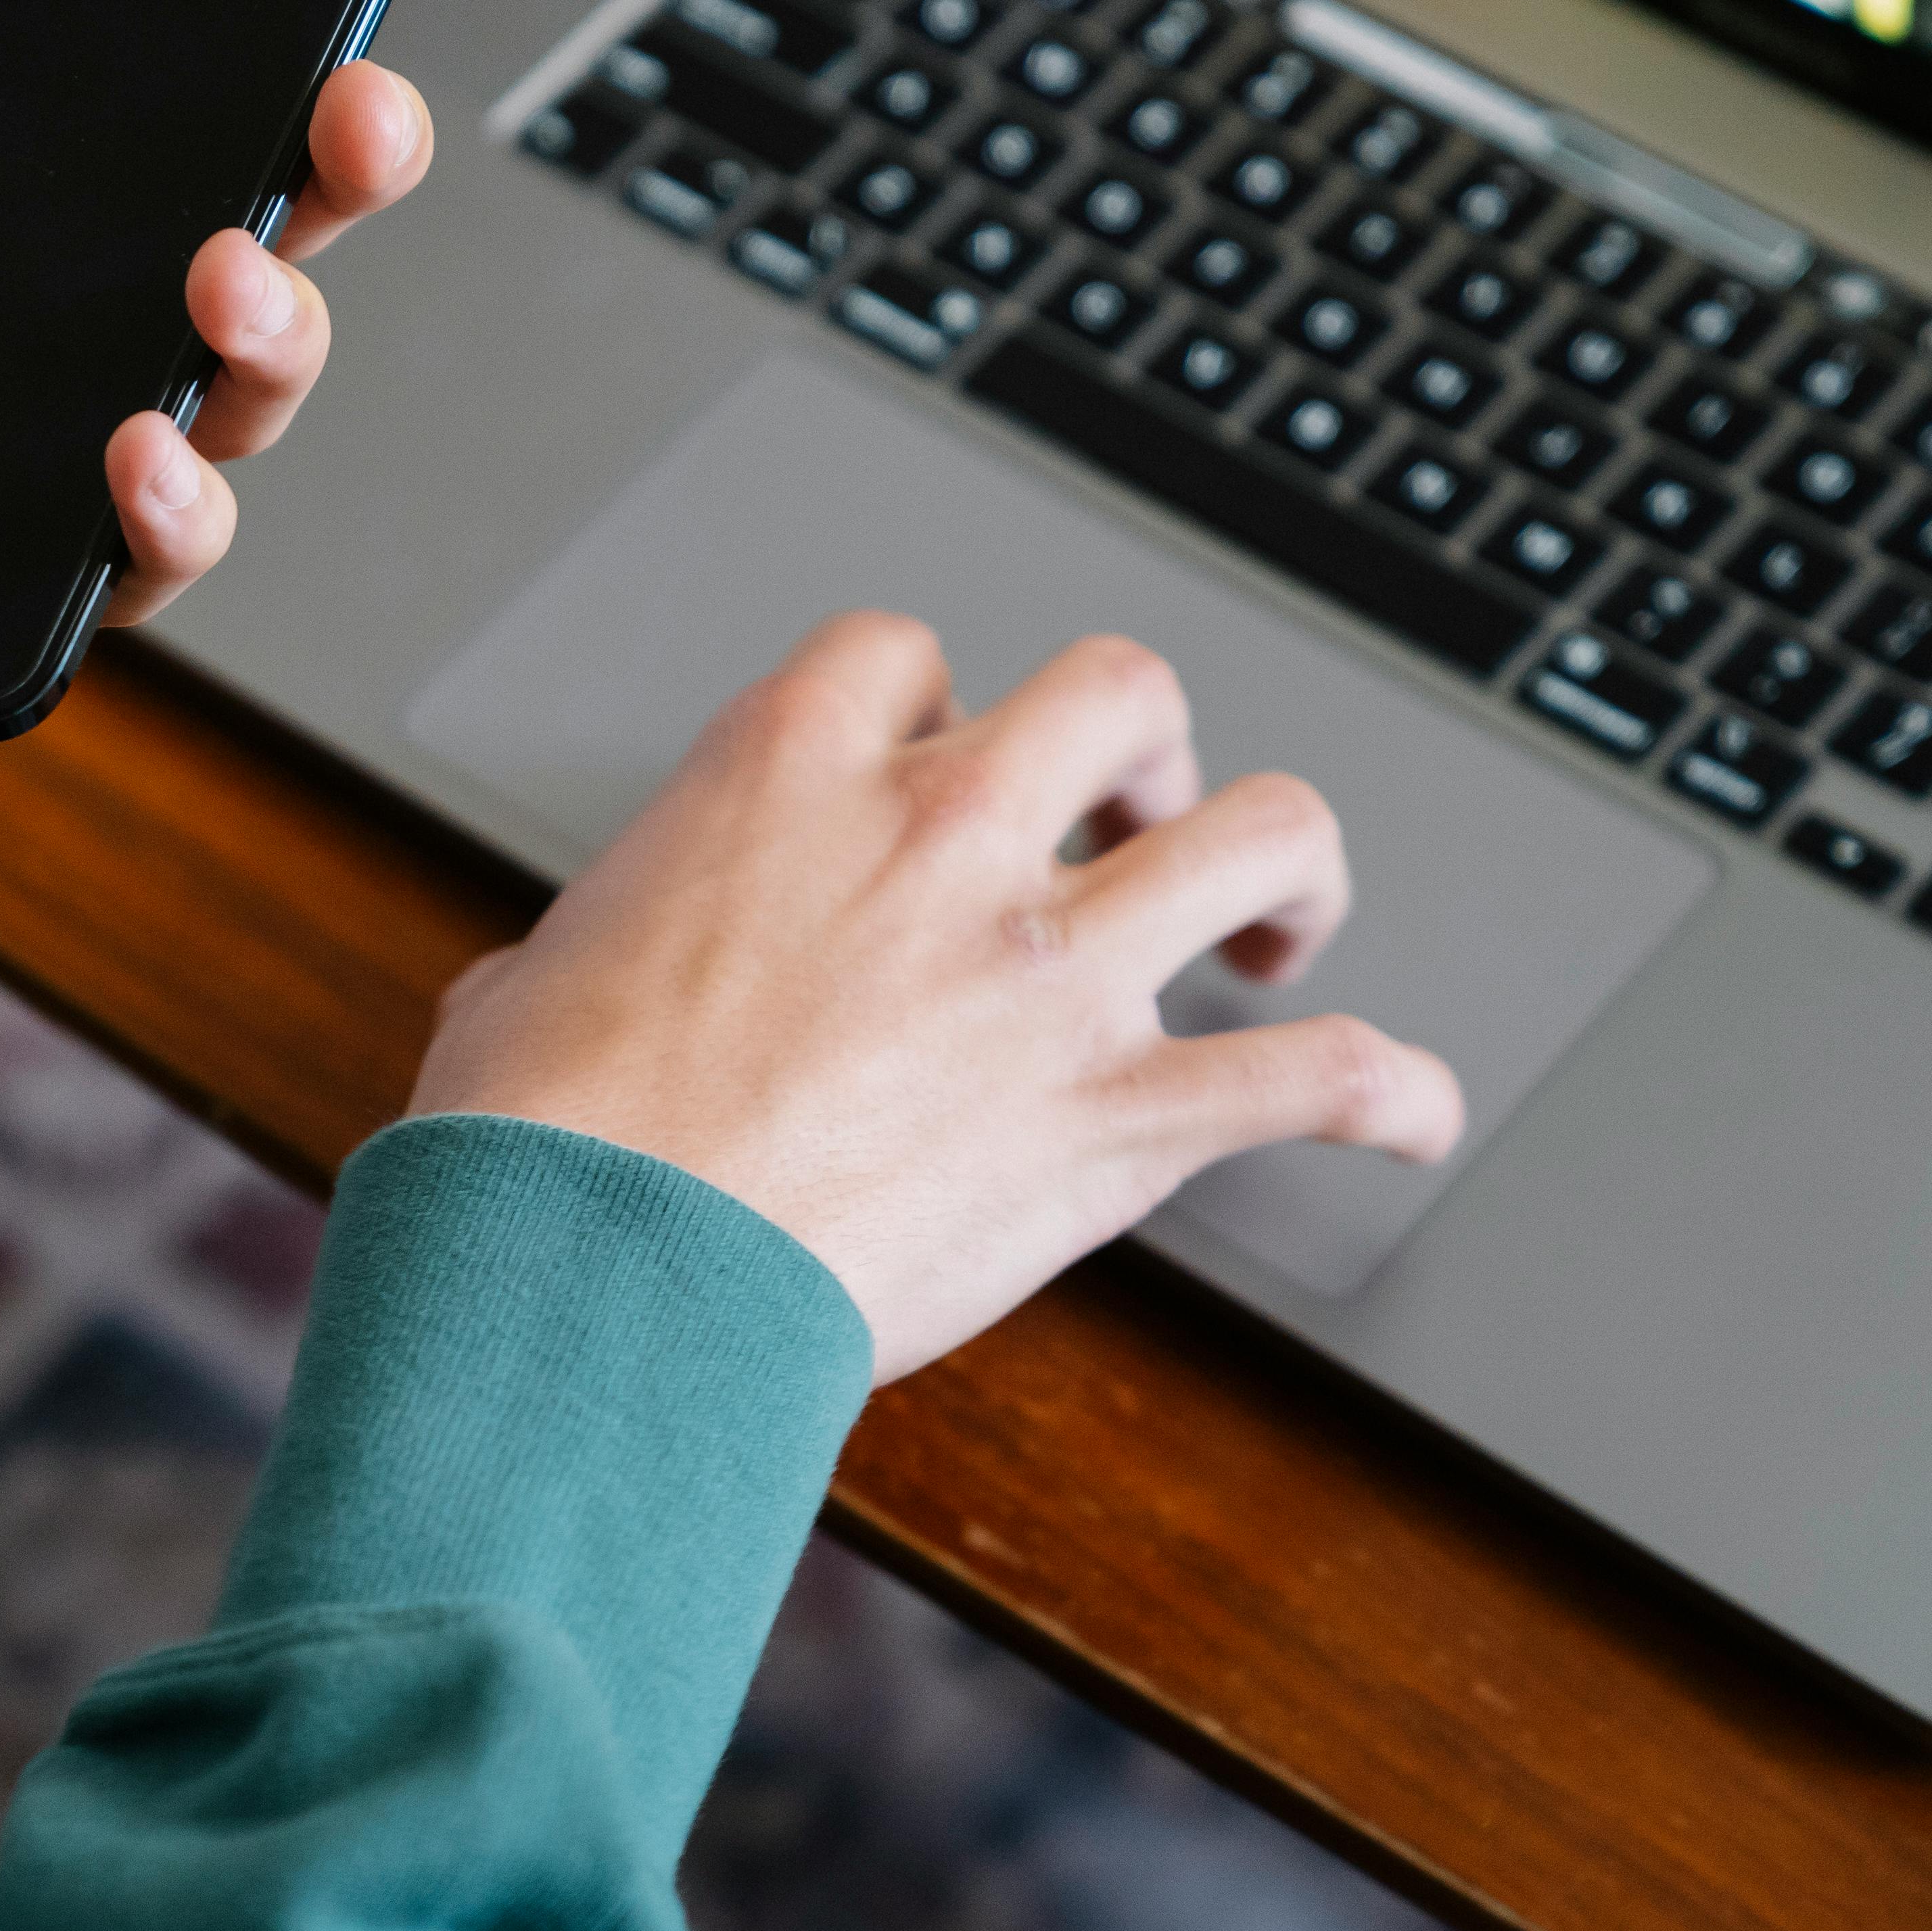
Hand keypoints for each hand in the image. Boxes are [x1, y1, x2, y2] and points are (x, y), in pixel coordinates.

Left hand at [0, 0, 437, 803]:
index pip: (131, 76)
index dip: (267, 19)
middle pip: (225, 224)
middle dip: (337, 165)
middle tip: (353, 118)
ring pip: (214, 399)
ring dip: (280, 340)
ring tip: (230, 287)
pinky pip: (125, 566)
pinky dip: (176, 516)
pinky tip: (134, 451)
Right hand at [406, 613, 1463, 1380]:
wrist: (601, 1276)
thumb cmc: (538, 1140)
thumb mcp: (522, 985)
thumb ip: (583, 949)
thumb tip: (558, 985)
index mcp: (785, 780)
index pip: (903, 654)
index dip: (929, 702)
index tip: (928, 765)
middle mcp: (942, 840)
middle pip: (1121, 691)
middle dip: (1141, 747)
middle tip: (1133, 814)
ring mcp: (1048, 974)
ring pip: (1265, 832)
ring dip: (1287, 871)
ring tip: (1272, 925)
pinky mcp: (1119, 1119)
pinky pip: (1321, 1078)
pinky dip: (1390, 1095)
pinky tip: (1409, 1114)